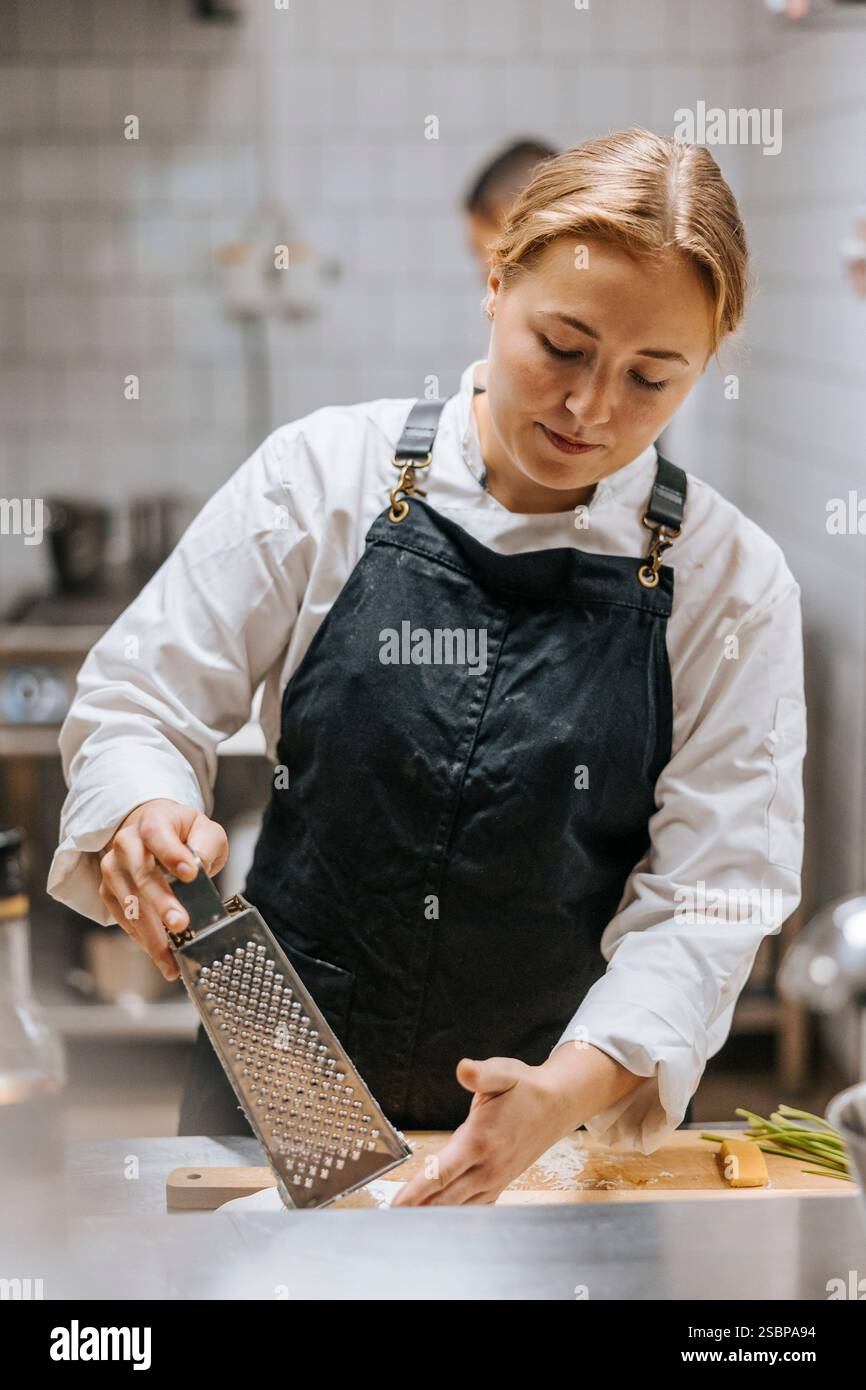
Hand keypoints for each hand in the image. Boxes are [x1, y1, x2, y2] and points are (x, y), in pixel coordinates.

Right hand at [97, 799, 227, 980]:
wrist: (153, 834)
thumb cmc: (182, 834)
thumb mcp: (205, 831)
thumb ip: (207, 845)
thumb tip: (199, 867)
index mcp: (153, 821)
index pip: (158, 834)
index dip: (172, 854)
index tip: (191, 873)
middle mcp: (126, 843)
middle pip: (142, 874)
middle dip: (161, 903)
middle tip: (181, 924)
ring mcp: (113, 868)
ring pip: (129, 902)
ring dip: (150, 932)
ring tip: (170, 956)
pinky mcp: (108, 891)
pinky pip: (123, 917)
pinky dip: (141, 938)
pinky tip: (160, 954)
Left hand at [391, 1055, 575, 1206]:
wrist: (557, 1106)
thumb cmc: (526, 1089)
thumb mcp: (503, 1073)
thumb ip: (481, 1074)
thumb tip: (464, 1069)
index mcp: (480, 1140)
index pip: (441, 1172)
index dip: (417, 1190)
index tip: (396, 1204)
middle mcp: (487, 1166)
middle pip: (445, 1197)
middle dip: (416, 1209)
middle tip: (390, 1220)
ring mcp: (495, 1178)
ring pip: (458, 1206)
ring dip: (433, 1216)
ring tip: (407, 1224)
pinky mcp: (500, 1182)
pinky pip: (474, 1207)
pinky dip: (456, 1216)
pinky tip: (440, 1222)